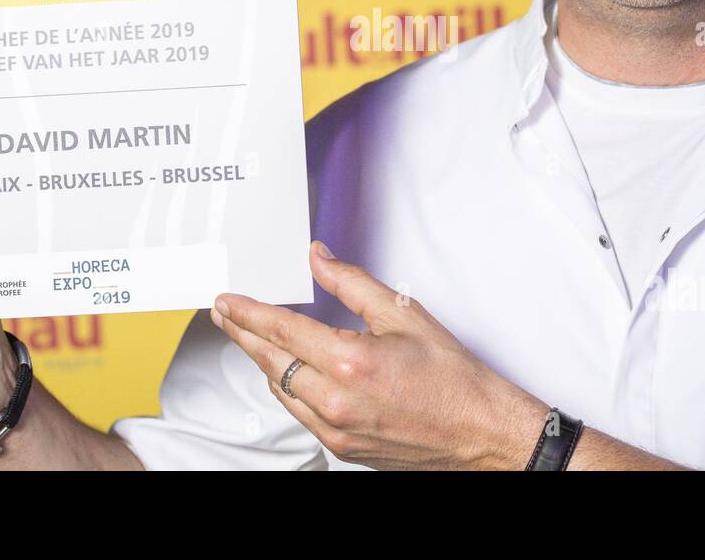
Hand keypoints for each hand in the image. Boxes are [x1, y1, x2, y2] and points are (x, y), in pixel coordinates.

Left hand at [211, 241, 548, 469]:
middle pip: (269, 361)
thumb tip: (320, 259)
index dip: (247, 313)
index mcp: (350, 363)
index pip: (280, 331)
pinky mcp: (341, 446)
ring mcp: (336, 429)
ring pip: (280, 389)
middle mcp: (335, 401)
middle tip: (225, 314)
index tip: (227, 301)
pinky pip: (299, 412)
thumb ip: (352, 283)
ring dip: (265, 361)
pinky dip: (290, 387)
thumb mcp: (403, 315)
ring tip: (256, 337)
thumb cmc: (452, 379)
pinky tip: (291, 371)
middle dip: (242, 334)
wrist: (479, 432)